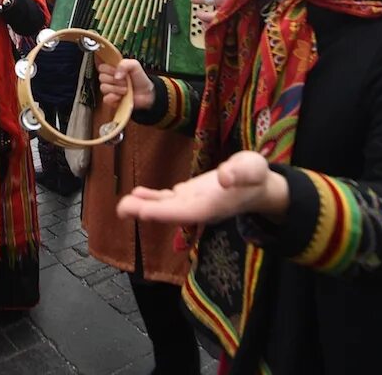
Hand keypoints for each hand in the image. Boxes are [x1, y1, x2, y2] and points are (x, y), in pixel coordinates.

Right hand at [97, 58, 154, 109]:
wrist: (147, 93)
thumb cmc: (140, 79)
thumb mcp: (134, 65)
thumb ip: (124, 64)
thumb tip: (116, 75)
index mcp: (112, 69)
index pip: (102, 67)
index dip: (110, 69)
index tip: (120, 72)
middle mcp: (109, 79)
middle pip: (102, 77)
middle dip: (115, 80)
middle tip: (125, 82)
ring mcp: (109, 90)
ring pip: (103, 88)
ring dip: (116, 89)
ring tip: (126, 89)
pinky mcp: (111, 100)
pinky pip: (105, 98)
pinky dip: (113, 97)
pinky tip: (120, 97)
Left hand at [115, 151, 288, 224]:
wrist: (259, 187)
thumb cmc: (256, 176)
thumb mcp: (254, 168)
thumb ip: (241, 172)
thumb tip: (224, 176)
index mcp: (214, 205)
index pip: (187, 211)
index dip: (165, 212)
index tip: (144, 212)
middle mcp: (200, 209)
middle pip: (170, 213)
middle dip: (146, 212)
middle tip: (121, 209)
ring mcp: (192, 204)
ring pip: (165, 207)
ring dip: (143, 206)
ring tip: (121, 205)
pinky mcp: (189, 196)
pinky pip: (167, 200)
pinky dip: (151, 198)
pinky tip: (135, 194)